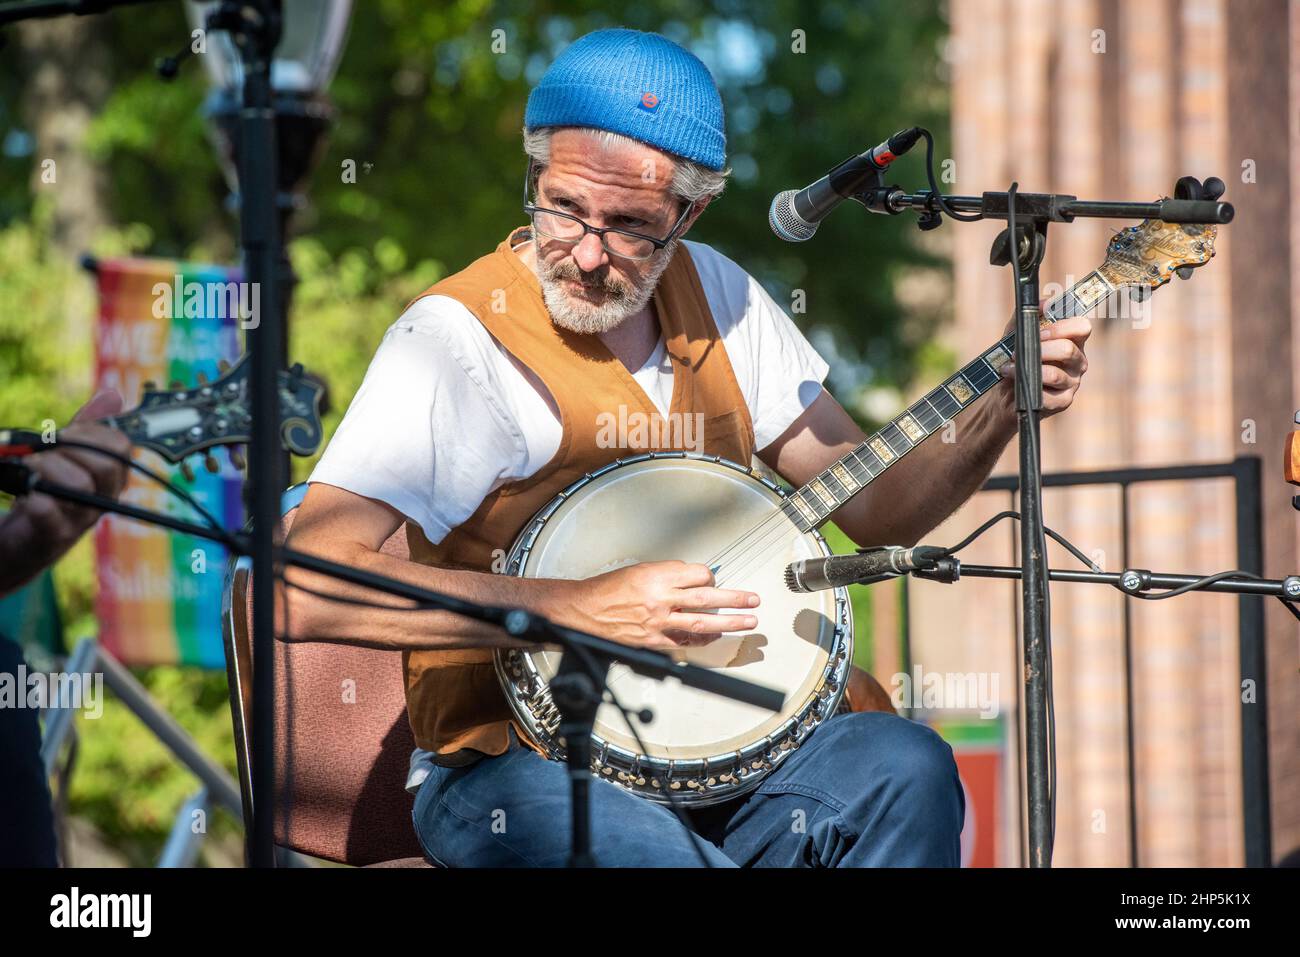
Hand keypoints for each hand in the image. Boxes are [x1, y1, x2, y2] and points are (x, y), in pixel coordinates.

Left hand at [0, 389, 131, 595]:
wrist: (17, 544)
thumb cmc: (45, 495)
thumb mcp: (66, 458)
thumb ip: (87, 429)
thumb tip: (113, 395)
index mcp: (109, 478)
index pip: (121, 447)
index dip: (93, 432)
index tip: (66, 433)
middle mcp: (101, 499)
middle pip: (108, 465)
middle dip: (73, 447)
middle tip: (47, 448)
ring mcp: (78, 520)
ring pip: (79, 484)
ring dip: (47, 467)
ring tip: (27, 468)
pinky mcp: (51, 538)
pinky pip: (49, 514)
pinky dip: (37, 499)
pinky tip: (27, 494)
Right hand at [557, 560, 759, 650]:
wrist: (582, 611)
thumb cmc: (606, 590)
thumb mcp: (639, 570)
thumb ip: (667, 575)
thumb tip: (691, 580)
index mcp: (657, 576)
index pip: (698, 575)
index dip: (709, 577)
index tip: (712, 580)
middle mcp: (661, 599)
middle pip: (708, 598)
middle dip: (735, 600)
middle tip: (753, 600)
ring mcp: (659, 622)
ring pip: (703, 622)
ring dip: (730, 623)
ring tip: (748, 621)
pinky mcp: (654, 641)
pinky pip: (685, 640)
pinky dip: (702, 638)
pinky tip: (714, 636)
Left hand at [995, 313, 1090, 419]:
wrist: (1005, 392)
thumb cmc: (1015, 360)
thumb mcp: (1016, 334)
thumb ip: (1027, 315)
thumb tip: (1044, 301)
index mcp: (1072, 341)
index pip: (1082, 328)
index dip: (1061, 327)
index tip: (1039, 331)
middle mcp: (1077, 361)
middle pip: (1068, 350)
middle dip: (1040, 349)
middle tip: (1019, 351)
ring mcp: (1072, 382)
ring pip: (1055, 374)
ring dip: (1028, 368)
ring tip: (1011, 365)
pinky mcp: (1063, 401)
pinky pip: (1048, 396)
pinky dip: (1027, 387)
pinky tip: (1014, 380)